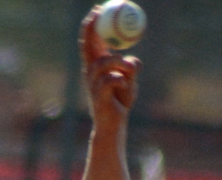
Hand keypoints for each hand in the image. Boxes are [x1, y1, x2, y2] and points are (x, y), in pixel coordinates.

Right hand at [80, 8, 138, 125]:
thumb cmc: (120, 102)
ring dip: (118, 62)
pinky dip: (122, 80)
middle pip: (87, 47)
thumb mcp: (129, 80)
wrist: (113, 126)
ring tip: (127, 70)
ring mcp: (92, 85)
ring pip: (103, 62)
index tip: (98, 10)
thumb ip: (131, 68)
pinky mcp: (98, 97)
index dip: (92, 25)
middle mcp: (91, 73)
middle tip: (100, 16)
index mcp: (96, 67)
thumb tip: (133, 60)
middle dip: (92, 29)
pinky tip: (125, 86)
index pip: (90, 42)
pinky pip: (110, 80)